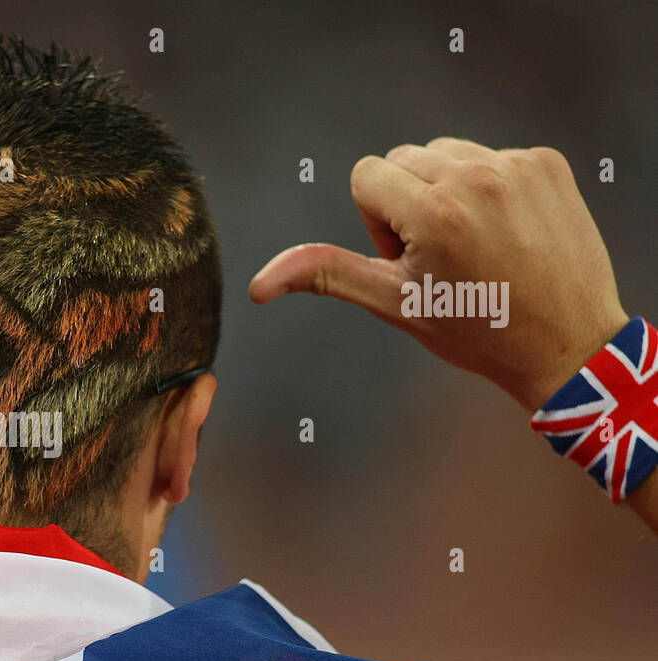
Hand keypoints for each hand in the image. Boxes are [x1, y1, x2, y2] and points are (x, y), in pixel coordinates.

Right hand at [248, 138, 629, 411]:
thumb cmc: (474, 329)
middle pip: (404, 160)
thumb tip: (258, 285)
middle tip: (443, 257)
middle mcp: (476, 178)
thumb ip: (324, 274)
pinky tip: (506, 232)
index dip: (377, 221)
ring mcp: (518, 167)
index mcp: (433, 212)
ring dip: (448, 190)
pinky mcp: (548, 163)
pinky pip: (492, 155)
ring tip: (475, 244)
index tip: (410, 258)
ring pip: (447, 152)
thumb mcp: (392, 303)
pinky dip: (490, 186)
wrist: (566, 344)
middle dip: (408, 203)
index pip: (366, 175)